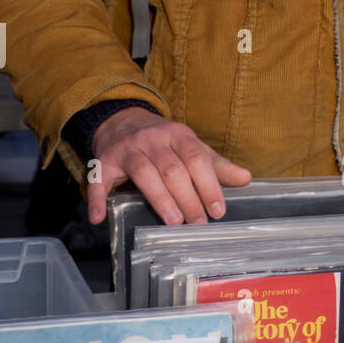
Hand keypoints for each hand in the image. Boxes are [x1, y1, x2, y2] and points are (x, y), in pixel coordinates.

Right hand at [87, 107, 251, 225]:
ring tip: (173, 221)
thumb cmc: (163, 141)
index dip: (208, 184)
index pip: (196, 159)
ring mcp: (127, 150)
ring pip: (144, 173)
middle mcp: (152, 139)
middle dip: (187, 197)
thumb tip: (246, 178)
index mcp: (178, 135)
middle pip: (172, 168)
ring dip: (159, 198)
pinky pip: (99, 180)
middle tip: (198, 223)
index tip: (218, 209)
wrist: (121, 119)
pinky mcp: (104, 161)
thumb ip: (216, 165)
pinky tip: (99, 218)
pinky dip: (98, 199)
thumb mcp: (191, 147)